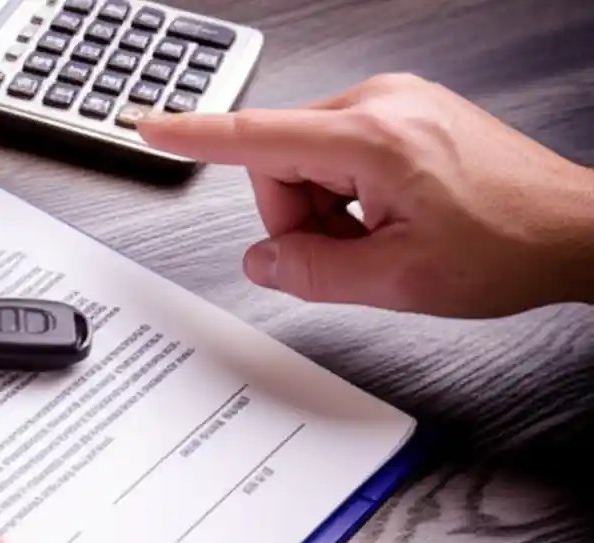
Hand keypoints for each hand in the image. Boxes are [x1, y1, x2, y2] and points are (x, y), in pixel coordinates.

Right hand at [138, 73, 593, 317]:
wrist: (574, 229)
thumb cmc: (509, 245)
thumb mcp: (398, 281)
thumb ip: (312, 274)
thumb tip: (261, 261)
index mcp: (374, 139)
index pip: (257, 137)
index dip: (194, 137)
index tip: (149, 126)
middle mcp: (382, 104)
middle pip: (280, 162)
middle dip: (298, 218)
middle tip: (348, 254)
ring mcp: (395, 103)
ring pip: (307, 161)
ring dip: (327, 210)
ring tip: (382, 238)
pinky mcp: (404, 113)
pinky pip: (339, 154)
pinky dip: (349, 194)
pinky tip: (390, 219)